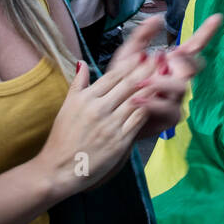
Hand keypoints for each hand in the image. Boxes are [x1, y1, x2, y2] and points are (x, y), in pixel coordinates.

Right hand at [36, 57, 152, 197]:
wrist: (59, 169)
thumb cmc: (62, 138)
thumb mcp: (66, 106)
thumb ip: (78, 83)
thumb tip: (81, 62)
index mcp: (86, 98)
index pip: (113, 75)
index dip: (130, 63)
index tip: (143, 53)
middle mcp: (98, 109)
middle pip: (127, 84)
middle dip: (145, 69)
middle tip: (159, 58)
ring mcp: (110, 125)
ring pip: (136, 99)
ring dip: (152, 85)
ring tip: (163, 74)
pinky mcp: (119, 141)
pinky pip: (138, 120)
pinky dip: (150, 107)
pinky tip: (160, 99)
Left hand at [109, 13, 222, 137]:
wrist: (111, 112)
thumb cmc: (122, 83)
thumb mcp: (128, 55)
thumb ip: (142, 36)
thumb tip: (158, 18)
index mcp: (171, 62)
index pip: (194, 46)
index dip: (206, 32)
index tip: (217, 17)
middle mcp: (178, 79)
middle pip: (193, 67)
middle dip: (180, 61)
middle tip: (160, 59)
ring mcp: (176, 99)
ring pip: (182, 87)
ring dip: (162, 82)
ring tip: (141, 82)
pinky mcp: (170, 117)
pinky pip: (169, 109)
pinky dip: (153, 103)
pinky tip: (137, 99)